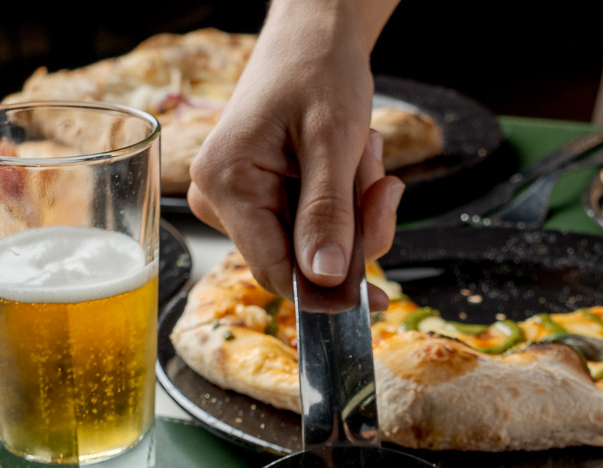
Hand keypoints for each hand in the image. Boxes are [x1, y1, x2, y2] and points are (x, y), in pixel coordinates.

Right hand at [188, 0, 403, 301]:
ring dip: (353, 212)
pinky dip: (343, 204)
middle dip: (352, 231)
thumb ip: (327, 212)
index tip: (376, 296)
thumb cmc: (318, 70)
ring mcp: (235, 201)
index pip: (275, 270)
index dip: (327, 290)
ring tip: (363, 156)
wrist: (312, 36)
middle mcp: (218, 198)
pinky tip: (350, 163)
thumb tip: (325, 276)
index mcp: (226, 183)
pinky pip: (310, 227)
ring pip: (310, 246)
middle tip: (384, 186)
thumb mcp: (333, 140)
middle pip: (298, 260)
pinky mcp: (257, 199)